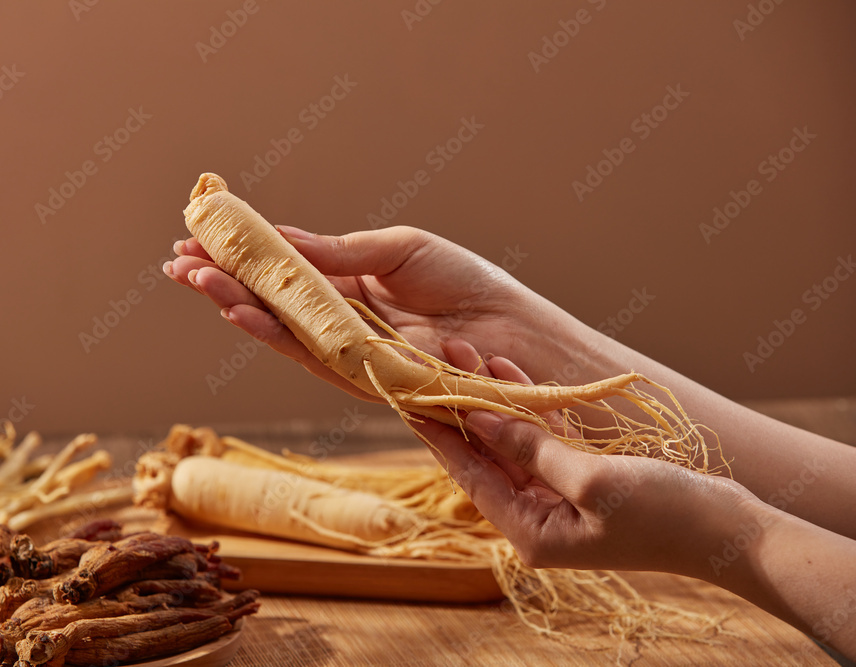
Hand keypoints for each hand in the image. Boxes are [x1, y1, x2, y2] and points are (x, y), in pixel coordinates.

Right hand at [164, 225, 530, 399]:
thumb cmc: (468, 284)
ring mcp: (349, 352)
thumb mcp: (399, 251)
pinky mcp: (363, 378)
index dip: (241, 257)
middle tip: (176, 262)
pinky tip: (241, 313)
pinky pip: (311, 356)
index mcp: (350, 286)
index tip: (198, 238)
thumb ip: (339, 253)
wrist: (516, 332)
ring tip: (195, 281)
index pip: (283, 271)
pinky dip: (274, 335)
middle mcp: (341, 322)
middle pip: (271, 302)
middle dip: (223, 282)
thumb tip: (281, 239)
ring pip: (281, 330)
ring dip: (236, 306)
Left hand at [416, 344, 754, 575]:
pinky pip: (545, 438)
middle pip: (486, 454)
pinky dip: (529, 405)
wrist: (732, 530)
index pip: (470, 474)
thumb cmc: (666, 512)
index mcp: (531, 530)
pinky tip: (507, 370)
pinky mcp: (585, 478)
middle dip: (461, 403)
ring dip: (493, 396)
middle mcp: (538, 516)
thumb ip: (532, 449)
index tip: (406, 395)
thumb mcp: (592, 480)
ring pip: (513, 440)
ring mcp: (561, 498)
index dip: (438, 433)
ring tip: (464, 350)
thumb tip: (479, 418)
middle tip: (432, 356)